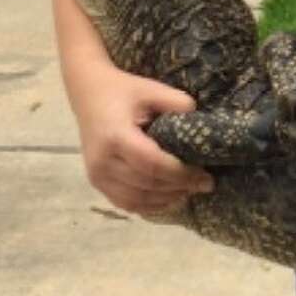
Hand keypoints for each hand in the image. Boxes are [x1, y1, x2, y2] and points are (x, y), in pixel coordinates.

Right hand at [73, 69, 214, 220]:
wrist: (89, 95)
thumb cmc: (123, 91)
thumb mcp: (151, 89)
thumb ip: (177, 103)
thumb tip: (200, 121)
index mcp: (116, 137)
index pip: (152, 164)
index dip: (181, 174)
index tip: (206, 177)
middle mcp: (102, 161)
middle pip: (146, 184)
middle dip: (179, 187)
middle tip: (204, 184)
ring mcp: (96, 175)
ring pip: (136, 200)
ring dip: (165, 200)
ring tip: (189, 191)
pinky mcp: (96, 182)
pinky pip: (124, 203)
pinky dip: (149, 206)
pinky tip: (168, 199)